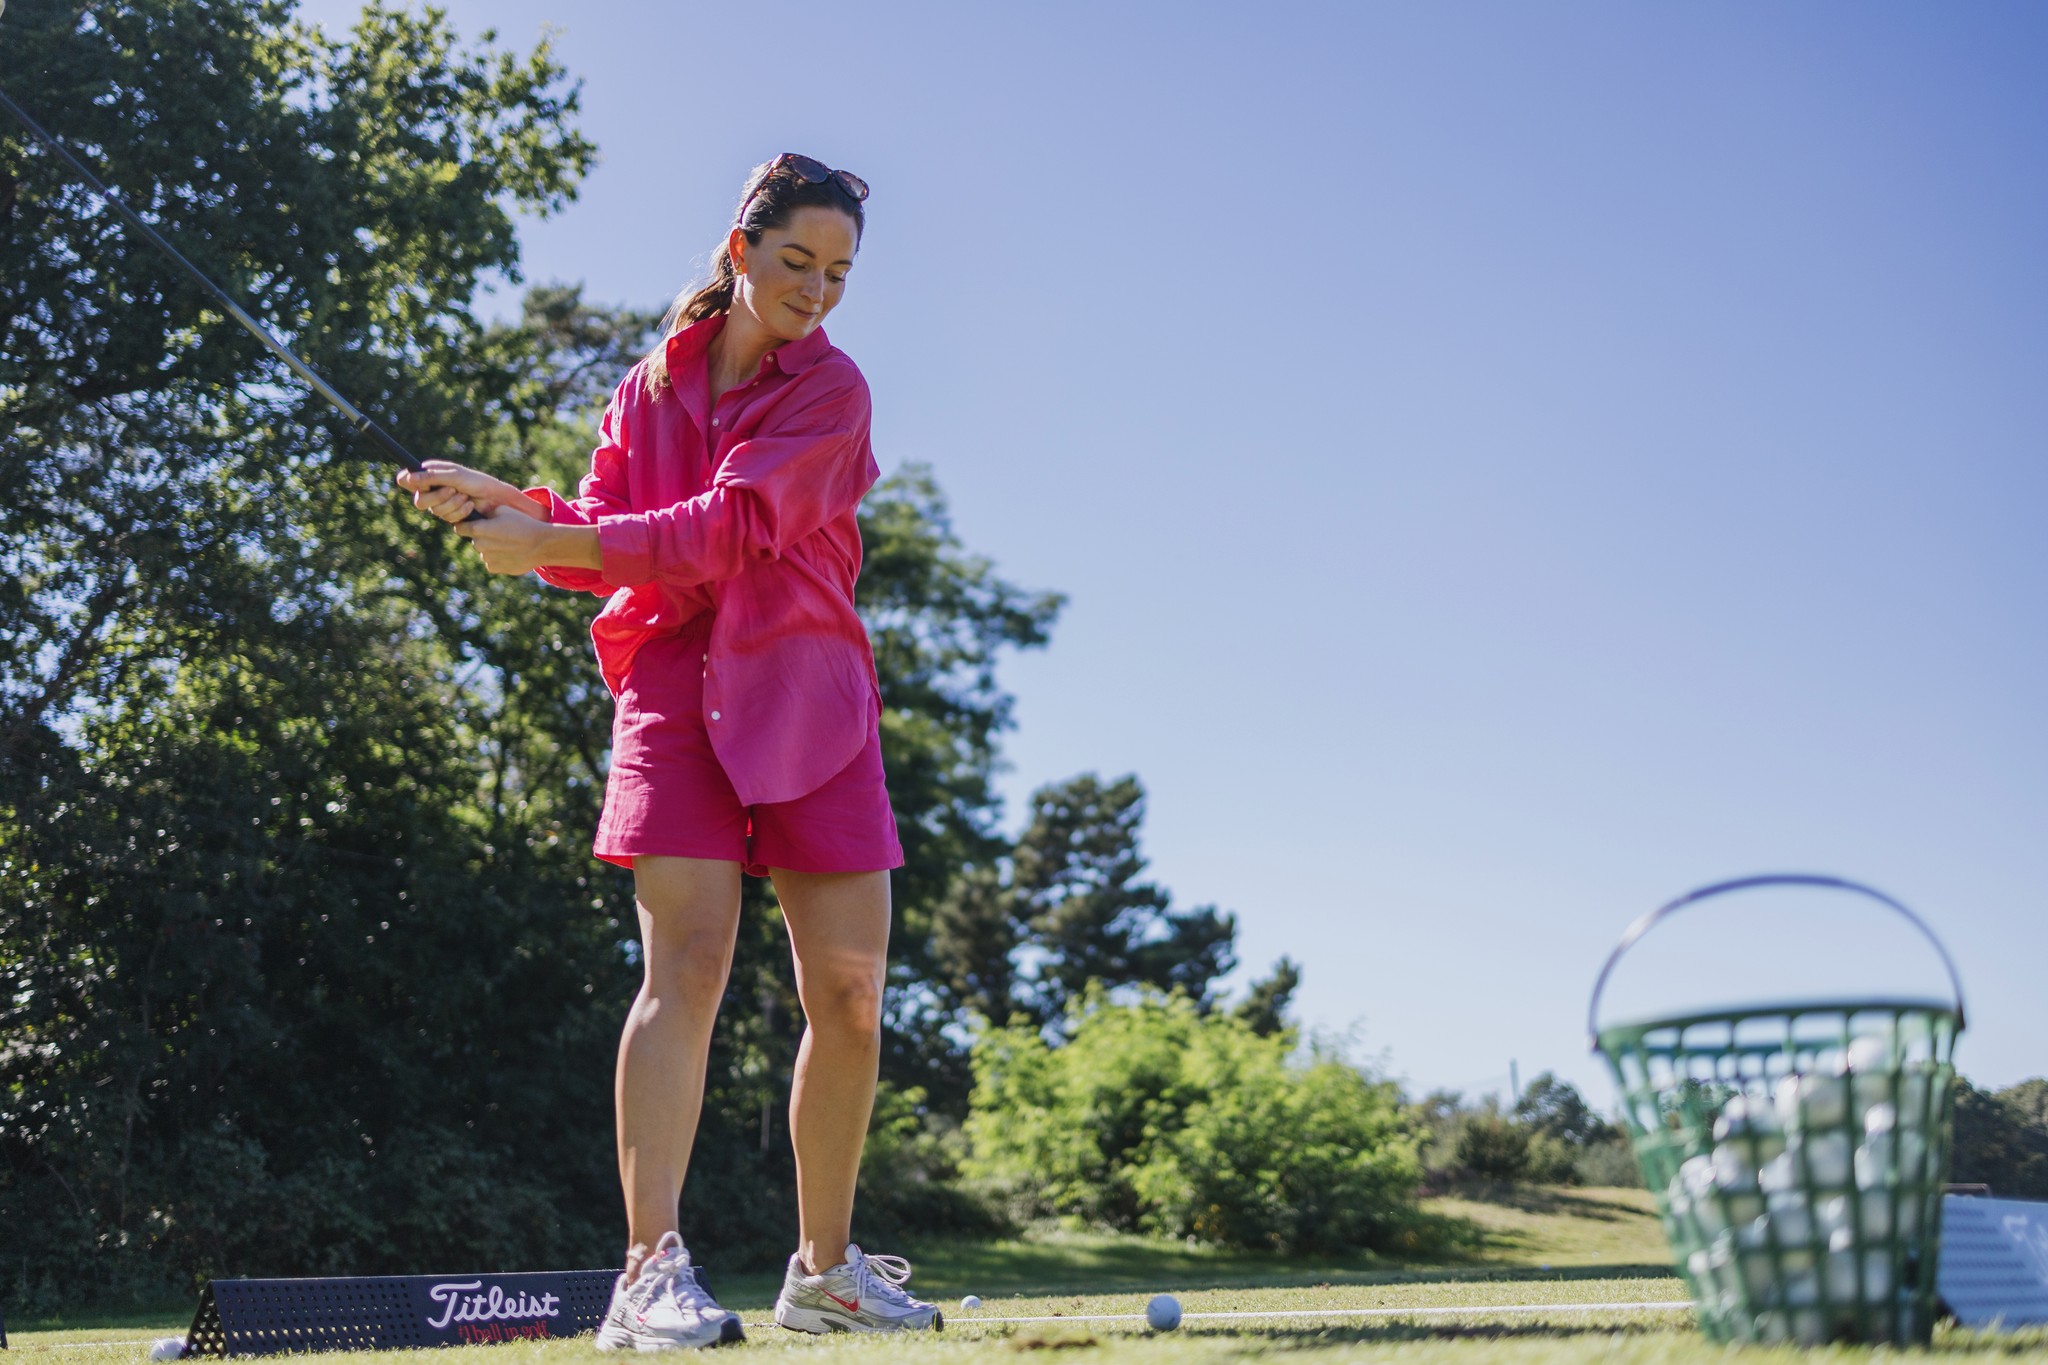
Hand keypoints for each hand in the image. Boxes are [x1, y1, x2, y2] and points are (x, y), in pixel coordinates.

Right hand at [394, 461, 544, 523]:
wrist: (497, 498)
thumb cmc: (477, 482)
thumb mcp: (454, 476)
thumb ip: (431, 478)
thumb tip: (406, 479)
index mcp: (431, 474)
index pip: (408, 480)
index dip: (410, 483)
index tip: (417, 484)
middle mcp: (433, 489)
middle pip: (420, 501)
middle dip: (439, 498)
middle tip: (453, 490)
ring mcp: (442, 503)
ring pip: (435, 511)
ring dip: (453, 504)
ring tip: (466, 497)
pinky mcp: (452, 515)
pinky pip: (448, 519)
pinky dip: (460, 512)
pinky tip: (470, 507)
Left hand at [453, 506, 561, 575]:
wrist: (541, 545)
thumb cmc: (524, 524)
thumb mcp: (504, 510)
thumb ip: (487, 513)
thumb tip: (480, 515)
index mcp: (479, 529)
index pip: (459, 528)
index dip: (464, 525)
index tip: (470, 524)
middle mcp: (479, 545)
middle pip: (475, 540)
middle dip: (483, 537)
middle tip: (500, 533)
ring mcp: (487, 558)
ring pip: (484, 552)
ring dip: (492, 548)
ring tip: (510, 544)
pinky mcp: (495, 568)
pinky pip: (492, 562)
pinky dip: (499, 558)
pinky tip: (512, 553)